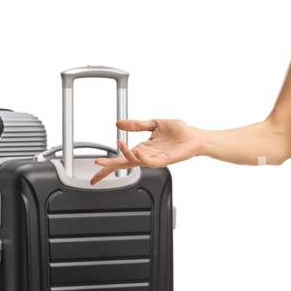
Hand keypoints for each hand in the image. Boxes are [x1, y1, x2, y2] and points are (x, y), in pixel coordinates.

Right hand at [89, 118, 204, 184]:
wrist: (195, 136)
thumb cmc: (178, 132)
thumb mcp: (153, 123)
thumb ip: (136, 124)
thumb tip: (119, 123)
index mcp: (142, 148)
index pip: (121, 158)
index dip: (108, 164)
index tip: (95, 167)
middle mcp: (146, 156)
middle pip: (123, 165)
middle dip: (109, 168)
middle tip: (97, 167)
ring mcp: (154, 159)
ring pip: (134, 161)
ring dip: (125, 155)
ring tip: (119, 144)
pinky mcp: (163, 160)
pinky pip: (149, 161)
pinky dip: (141, 156)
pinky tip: (136, 149)